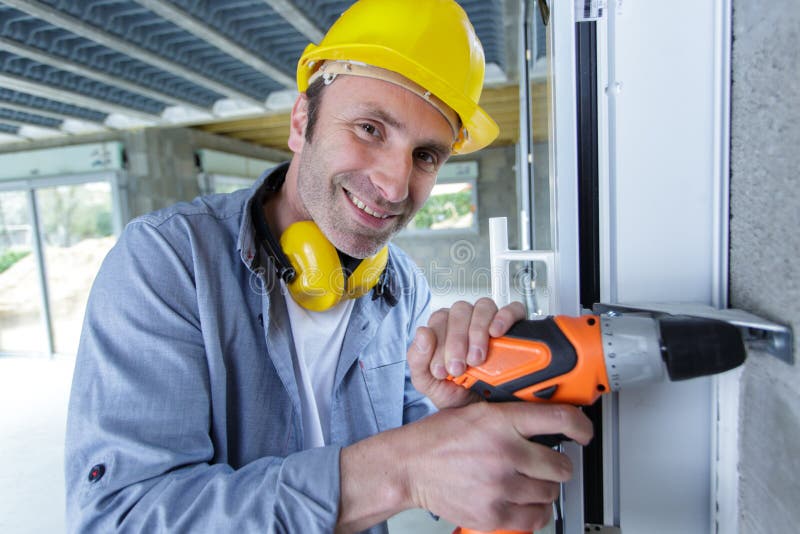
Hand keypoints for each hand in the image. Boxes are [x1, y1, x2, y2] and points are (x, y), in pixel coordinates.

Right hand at [405, 402, 591, 531]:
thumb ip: (509, 417)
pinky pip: (534, 518)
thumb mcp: (475, 412)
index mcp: (501, 422)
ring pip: (550, 492)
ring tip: (528, 482)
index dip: (581, 427)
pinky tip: (524, 501)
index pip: (559, 419)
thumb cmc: (437, 439)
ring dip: (544, 488)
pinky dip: (534, 512)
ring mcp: (499, 485)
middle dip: (557, 465)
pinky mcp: (493, 513)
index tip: (584, 433)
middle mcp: (504, 452)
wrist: (409, 466)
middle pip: (561, 465)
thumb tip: (542, 422)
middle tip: (546, 463)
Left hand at [407, 298, 525, 408]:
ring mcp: (490, 320)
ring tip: (478, 359)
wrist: (486, 412)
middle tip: (459, 368)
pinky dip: (504, 318)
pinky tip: (497, 333)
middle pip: (459, 311)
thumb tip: (422, 332)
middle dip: (457, 341)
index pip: (439, 319)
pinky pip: (513, 310)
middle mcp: (465, 320)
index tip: (443, 371)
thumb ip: (418, 359)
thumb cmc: (457, 394)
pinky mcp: (514, 325)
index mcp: (443, 329)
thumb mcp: (430, 384)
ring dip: (478, 332)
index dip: (439, 344)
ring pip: (483, 307)